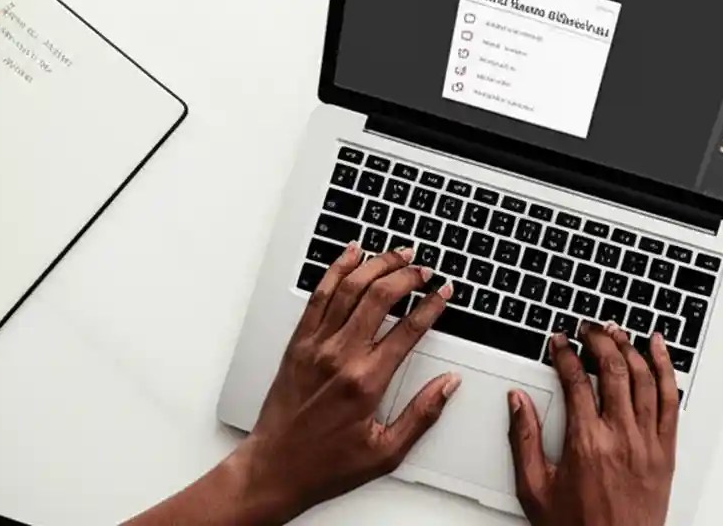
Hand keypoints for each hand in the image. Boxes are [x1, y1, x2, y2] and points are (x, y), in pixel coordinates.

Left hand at [236, 243, 459, 521]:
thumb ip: (422, 414)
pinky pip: (318, 296)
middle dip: (406, 275)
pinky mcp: (298, 344)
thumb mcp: (386, 452)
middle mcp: (340, 357)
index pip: (409, 329)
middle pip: (380, 297)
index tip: (444, 292)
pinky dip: (336, 270)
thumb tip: (448, 385)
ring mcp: (316, 346)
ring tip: (396, 253)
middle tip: (423, 268)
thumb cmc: (326, 464)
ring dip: (376, 264)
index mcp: (366, 382)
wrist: (274, 468)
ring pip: (349, 288)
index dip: (432, 305)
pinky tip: (350, 255)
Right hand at [508, 324, 678, 525]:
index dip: (565, 354)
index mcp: (586, 443)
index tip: (559, 342)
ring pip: (643, 377)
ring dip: (630, 347)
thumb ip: (522, 440)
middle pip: (613, 369)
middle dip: (599, 340)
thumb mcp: (534, 488)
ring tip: (617, 331)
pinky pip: (670, 399)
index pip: (576, 381)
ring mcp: (647, 441)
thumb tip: (517, 402)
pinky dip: (665, 369)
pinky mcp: (666, 450)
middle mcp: (620, 436)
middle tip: (587, 328)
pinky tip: (659, 350)